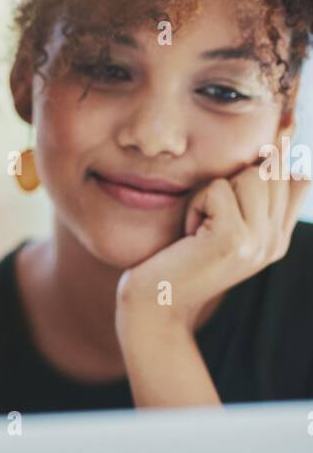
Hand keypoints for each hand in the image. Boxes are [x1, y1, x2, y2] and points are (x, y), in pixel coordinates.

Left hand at [116, 161, 309, 335]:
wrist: (155, 306)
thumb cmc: (178, 260)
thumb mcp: (222, 228)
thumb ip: (253, 198)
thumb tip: (279, 146)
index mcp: (277, 239)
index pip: (300, 180)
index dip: (280, 157)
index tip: (263, 150)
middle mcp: (275, 242)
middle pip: (272, 170)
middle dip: (232, 179)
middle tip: (209, 215)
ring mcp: (258, 242)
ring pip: (250, 175)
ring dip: (212, 192)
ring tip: (199, 226)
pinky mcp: (233, 239)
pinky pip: (217, 189)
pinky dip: (195, 204)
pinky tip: (188, 234)